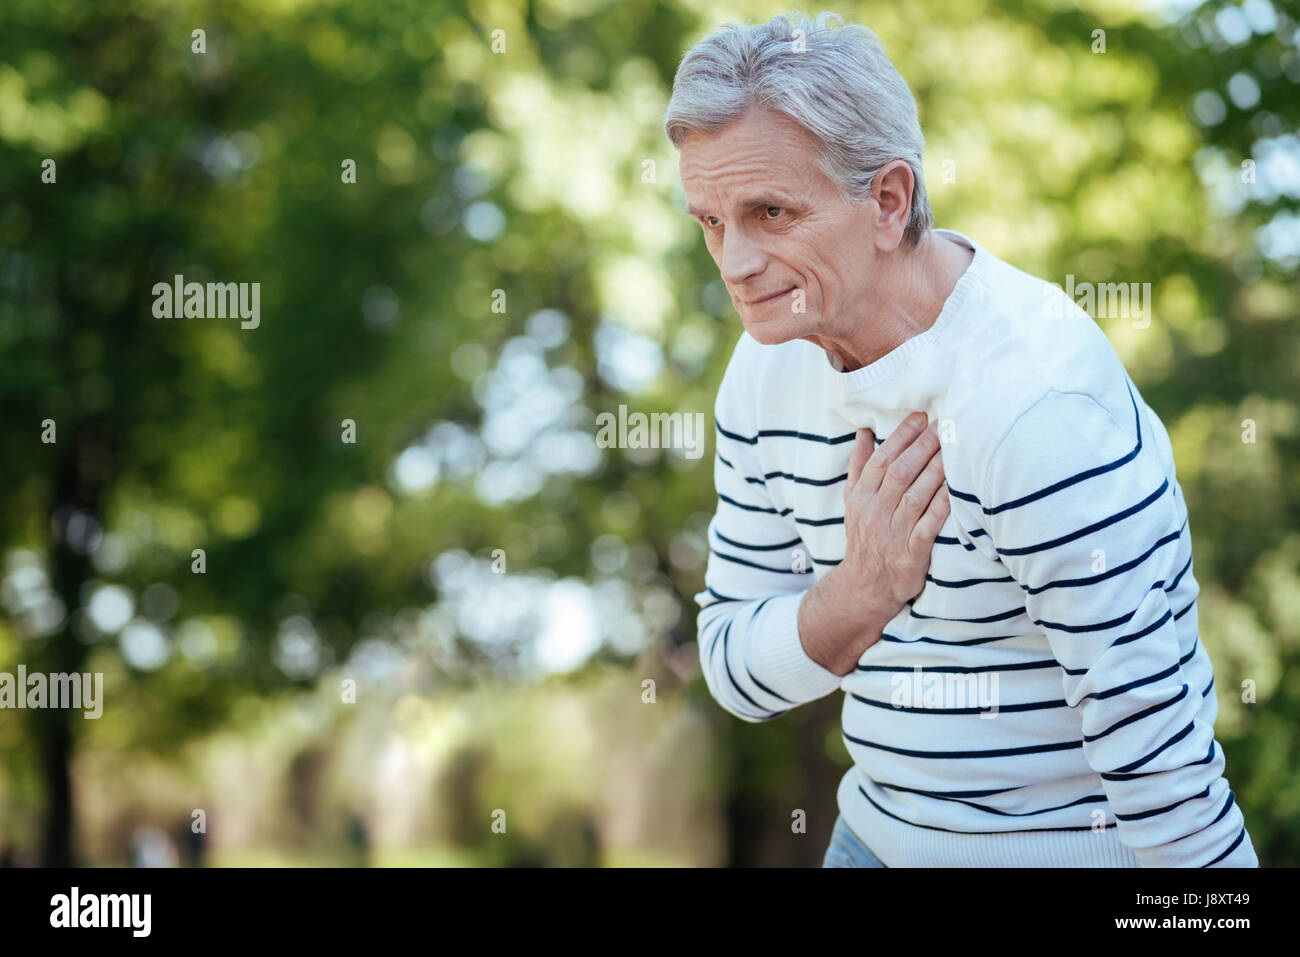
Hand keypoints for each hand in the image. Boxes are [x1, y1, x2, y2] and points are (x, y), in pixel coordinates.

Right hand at [797, 411, 950, 675]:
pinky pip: (928, 527)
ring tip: (954, 449)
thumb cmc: (864, 537)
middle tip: (943, 425)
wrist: (864, 587)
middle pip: (899, 474)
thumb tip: (865, 432)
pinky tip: (956, 490)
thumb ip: (859, 466)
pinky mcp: (910, 555)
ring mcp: (892, 535)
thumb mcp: (853, 501)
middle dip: (922, 447)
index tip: (921, 416)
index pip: (881, 460)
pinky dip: (941, 507)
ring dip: (935, 471)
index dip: (901, 437)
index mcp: (861, 497)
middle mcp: (874, 513)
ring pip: (915, 496)